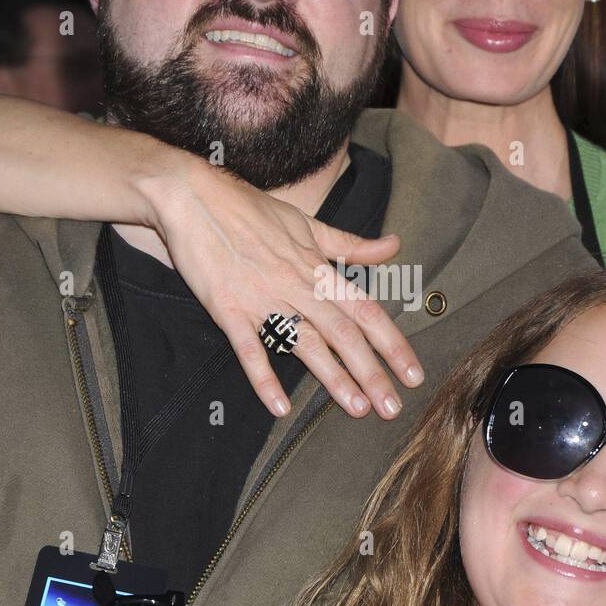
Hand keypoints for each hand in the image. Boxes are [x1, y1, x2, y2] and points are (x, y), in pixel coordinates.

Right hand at [143, 154, 424, 419]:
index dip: (392, 344)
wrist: (193, 197)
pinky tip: (280, 407)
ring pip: (306, 343)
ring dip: (333, 378)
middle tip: (392, 408)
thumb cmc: (249, 210)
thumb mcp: (307, 224)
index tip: (413, 373)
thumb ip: (350, 245)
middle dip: (371, 372)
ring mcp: (262, 298)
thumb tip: (393, 246)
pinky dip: (264, 378)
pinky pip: (250, 349)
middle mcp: (297, 285)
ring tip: (356, 407)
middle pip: (343, 334)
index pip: (366, 311)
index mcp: (317, 268)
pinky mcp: (228, 309)